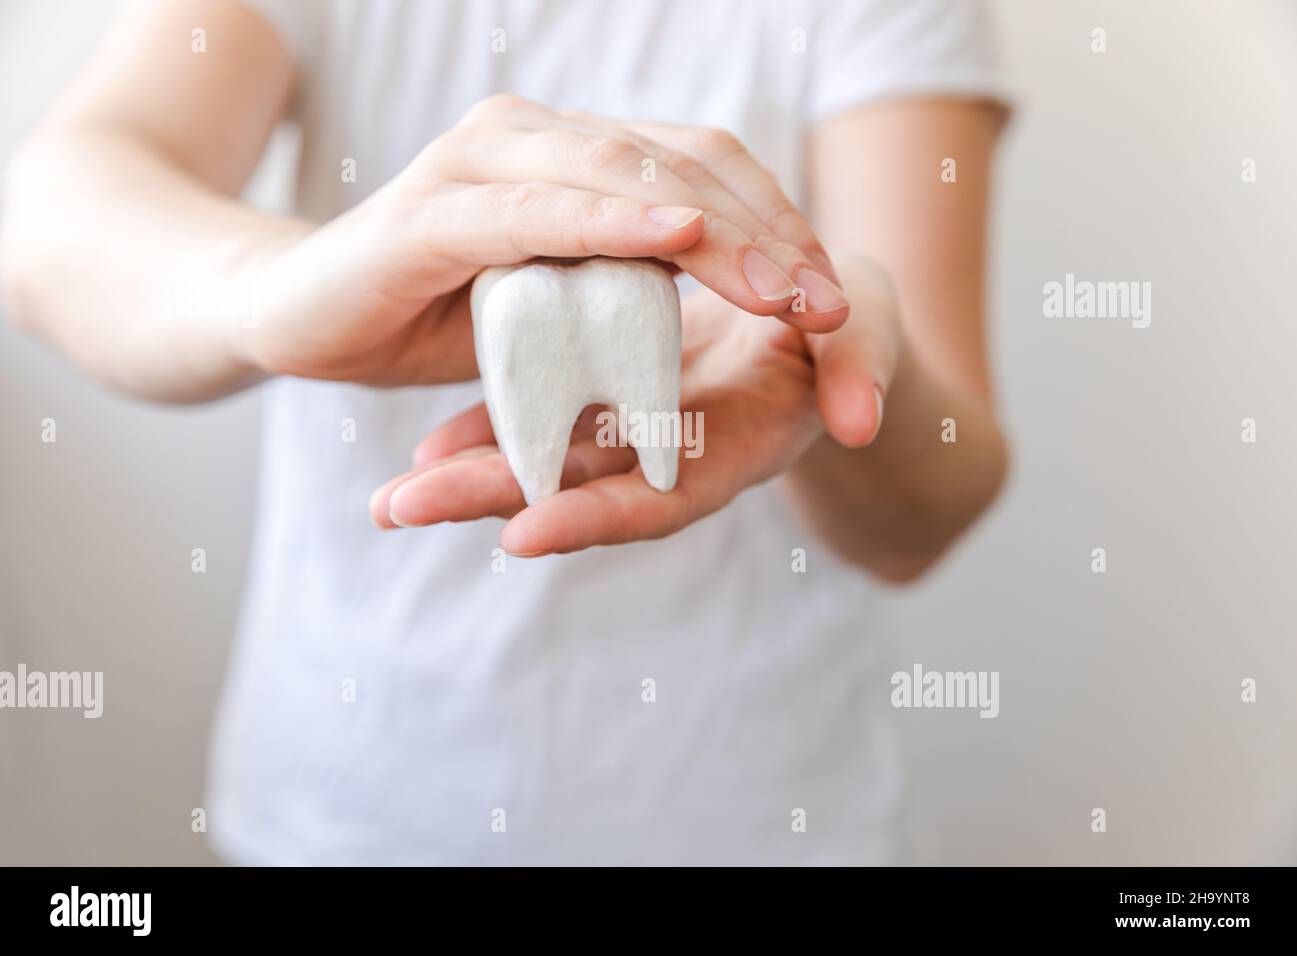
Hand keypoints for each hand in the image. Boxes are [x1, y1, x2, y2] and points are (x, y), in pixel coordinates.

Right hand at [240, 95, 849, 386]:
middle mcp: (535, 142)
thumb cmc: (422, 309)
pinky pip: (539, 211)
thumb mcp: (546, 304)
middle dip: (768, 235)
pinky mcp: (435, 213)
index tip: (830, 299)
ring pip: (624, 176)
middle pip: (682, 164)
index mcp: (572, 161)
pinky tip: (678, 235)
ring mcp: (484, 165)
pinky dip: (612, 220)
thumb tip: (699, 297)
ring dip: (714, 229)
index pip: (701, 172)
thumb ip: (615, 284)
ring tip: (781, 284)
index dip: (775, 227)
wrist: (291, 317)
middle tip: (830, 303)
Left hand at [368, 258, 901, 554]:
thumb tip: (859, 419)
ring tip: (391, 494)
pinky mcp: (614, 391)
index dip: (598, 514)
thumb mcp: (868, 335)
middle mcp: (680, 449)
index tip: (521, 533)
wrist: (828, 320)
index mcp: (739, 443)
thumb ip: (862, 368)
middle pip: (579, 486)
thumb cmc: (852, 328)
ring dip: (469, 473)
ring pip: (549, 458)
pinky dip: (493, 429)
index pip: (661, 495)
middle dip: (491, 496)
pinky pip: (548, 416)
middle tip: (401, 507)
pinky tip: (426, 445)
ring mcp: (640, 424)